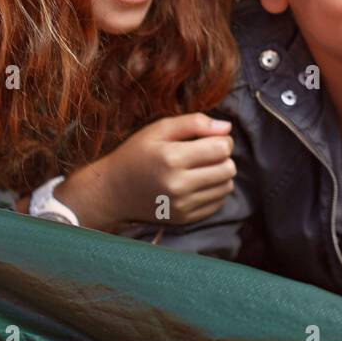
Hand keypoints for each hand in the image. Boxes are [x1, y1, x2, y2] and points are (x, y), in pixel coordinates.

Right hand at [56, 113, 235, 231]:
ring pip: (226, 186)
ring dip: (220, 175)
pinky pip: (218, 203)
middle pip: (228, 169)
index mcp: (172, 158)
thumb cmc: (137, 154)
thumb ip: (194, 123)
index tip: (209, 139)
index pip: (222, 148)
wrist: (113, 191)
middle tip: (206, 153)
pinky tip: (197, 184)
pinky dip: (213, 191)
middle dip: (223, 157)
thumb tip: (227, 128)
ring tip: (201, 168)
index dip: (222, 139)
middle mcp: (178, 185)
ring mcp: (182, 205)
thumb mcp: (159, 129)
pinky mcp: (184, 218)